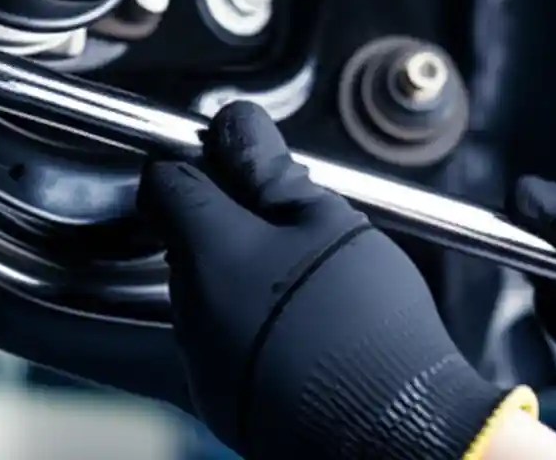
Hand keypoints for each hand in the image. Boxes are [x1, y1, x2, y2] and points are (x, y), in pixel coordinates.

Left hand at [139, 102, 509, 459]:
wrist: (392, 432)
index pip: (163, 181)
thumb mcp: (328, 223)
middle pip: (186, 237)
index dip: (196, 160)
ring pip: (206, 288)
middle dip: (230, 220)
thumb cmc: (365, 329)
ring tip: (310, 281)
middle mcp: (189, 306)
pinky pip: (222, 339)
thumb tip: (235, 125)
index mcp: (208, 250)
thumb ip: (269, 170)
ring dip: (244, 273)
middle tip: (294, 222)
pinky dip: (251, 323)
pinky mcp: (220, 396)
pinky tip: (305, 329)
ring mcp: (200, 357)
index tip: (233, 160)